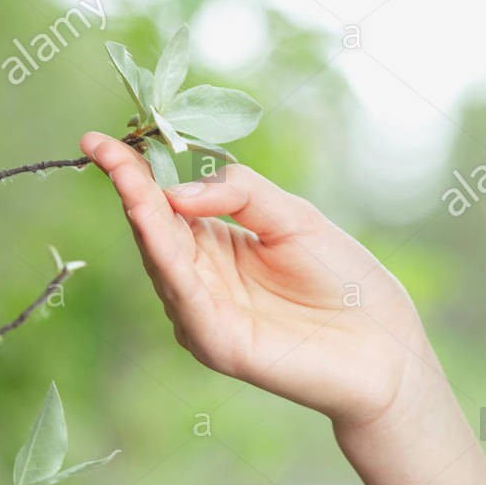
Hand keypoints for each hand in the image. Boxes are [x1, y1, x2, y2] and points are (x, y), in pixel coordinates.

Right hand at [79, 131, 442, 430]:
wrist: (385, 345)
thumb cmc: (345, 281)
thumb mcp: (295, 218)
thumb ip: (242, 194)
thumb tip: (176, 190)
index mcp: (218, 246)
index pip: (166, 205)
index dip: (134, 173)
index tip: (100, 139)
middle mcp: (202, 280)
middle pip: (155, 229)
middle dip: (129, 187)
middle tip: (99, 144)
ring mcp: (205, 314)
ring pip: (164, 261)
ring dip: (144, 219)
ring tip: (126, 179)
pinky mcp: (218, 344)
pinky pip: (187, 298)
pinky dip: (170, 263)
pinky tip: (157, 227)